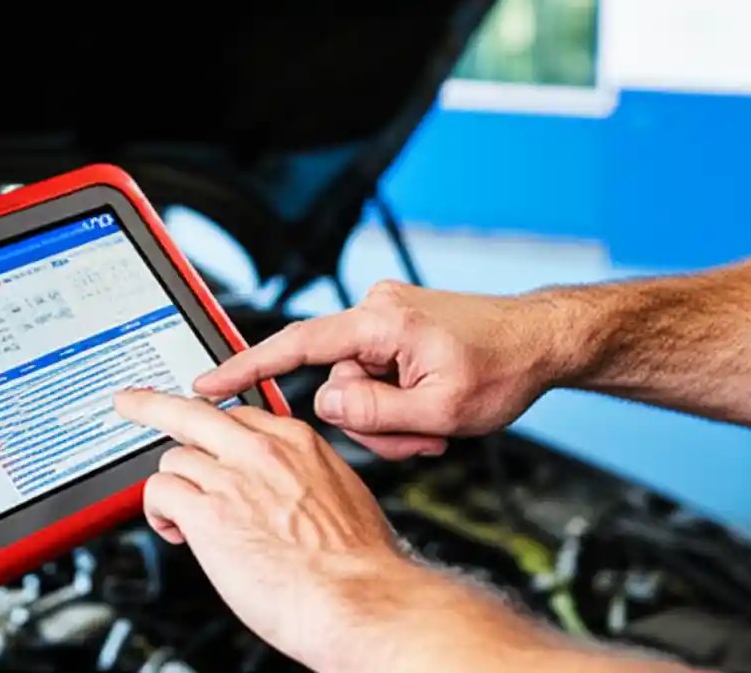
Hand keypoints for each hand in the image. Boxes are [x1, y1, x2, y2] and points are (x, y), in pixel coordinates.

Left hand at [113, 389, 420, 671]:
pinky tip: (175, 530)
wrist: (358, 597)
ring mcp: (231, 478)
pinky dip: (158, 511)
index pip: (238, 414)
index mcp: (297, 443)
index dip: (214, 425)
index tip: (202, 427)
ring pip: (173, 458)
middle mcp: (261, 451)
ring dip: (172, 487)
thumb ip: (304, 479)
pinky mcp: (206, 513)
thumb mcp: (343, 495)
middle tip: (133, 403)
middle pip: (192, 412)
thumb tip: (286, 492)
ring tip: (181, 519)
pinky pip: (160, 492)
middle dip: (154, 406)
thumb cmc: (359, 562)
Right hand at [194, 281, 562, 458]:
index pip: (296, 346)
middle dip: (374, 421)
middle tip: (420, 438)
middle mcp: (378, 312)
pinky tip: (434, 411)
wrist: (543, 342)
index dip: (246, 368)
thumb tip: (324, 408)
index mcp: (380, 323)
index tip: (208, 384)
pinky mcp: (400, 331)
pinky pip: (379, 377)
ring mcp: (389, 320)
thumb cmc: (504, 366)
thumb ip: (372, 415)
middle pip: (338, 385)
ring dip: (393, 418)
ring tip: (435, 425)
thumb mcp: (438, 411)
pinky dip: (401, 403)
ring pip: (361, 389)